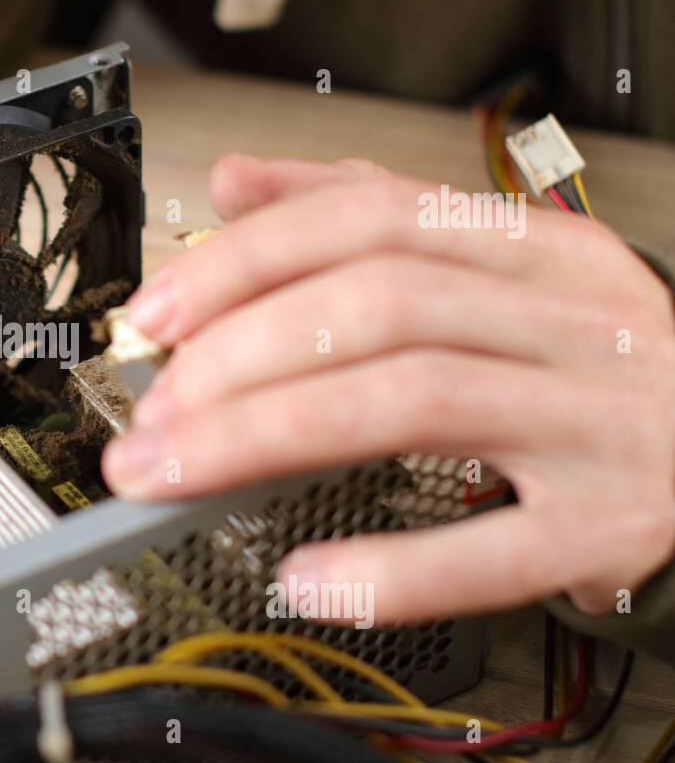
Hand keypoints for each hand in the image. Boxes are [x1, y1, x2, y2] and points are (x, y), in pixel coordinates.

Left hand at [102, 154, 674, 622]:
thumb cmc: (592, 361)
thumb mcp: (501, 268)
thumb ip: (366, 215)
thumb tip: (239, 183)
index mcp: (535, 247)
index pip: (371, 217)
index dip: (246, 262)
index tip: (156, 314)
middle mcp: (572, 320)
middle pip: (380, 305)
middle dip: (237, 355)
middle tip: (152, 410)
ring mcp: (598, 422)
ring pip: (414, 400)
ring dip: (268, 434)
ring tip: (176, 470)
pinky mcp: (610, 525)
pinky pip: (492, 549)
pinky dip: (390, 569)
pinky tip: (305, 579)